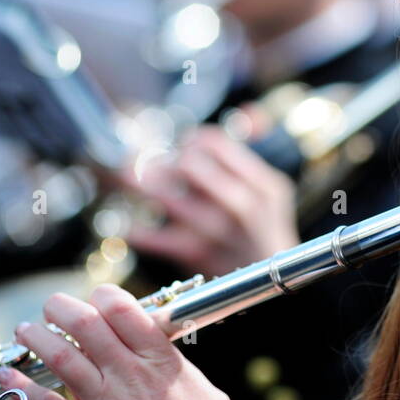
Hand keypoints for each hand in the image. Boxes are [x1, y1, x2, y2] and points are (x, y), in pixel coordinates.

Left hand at [0, 284, 238, 399]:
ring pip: (59, 356)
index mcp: (161, 360)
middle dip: (61, 307)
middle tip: (53, 307)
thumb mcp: (207, 393)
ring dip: (36, 337)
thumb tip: (165, 355)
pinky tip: (9, 376)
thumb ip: (179, 368)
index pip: (123, 309)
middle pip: (84, 323)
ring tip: (26, 331)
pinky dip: (21, 386)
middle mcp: (128, 374)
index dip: (105, 295)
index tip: (99, 298)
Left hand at [120, 125, 298, 277]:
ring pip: (171, 198)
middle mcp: (244, 206)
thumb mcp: (273, 191)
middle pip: (192, 165)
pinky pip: (159, 239)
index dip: (192, 139)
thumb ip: (255, 152)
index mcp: (265, 185)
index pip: (217, 144)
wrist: (273, 285)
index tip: (183, 145)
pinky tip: (127, 226)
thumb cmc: (265, 233)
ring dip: (143, 184)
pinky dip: (138, 232)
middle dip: (165, 158)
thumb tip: (250, 115)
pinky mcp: (201, 255)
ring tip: (127, 176)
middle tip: (151, 159)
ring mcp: (221, 231)